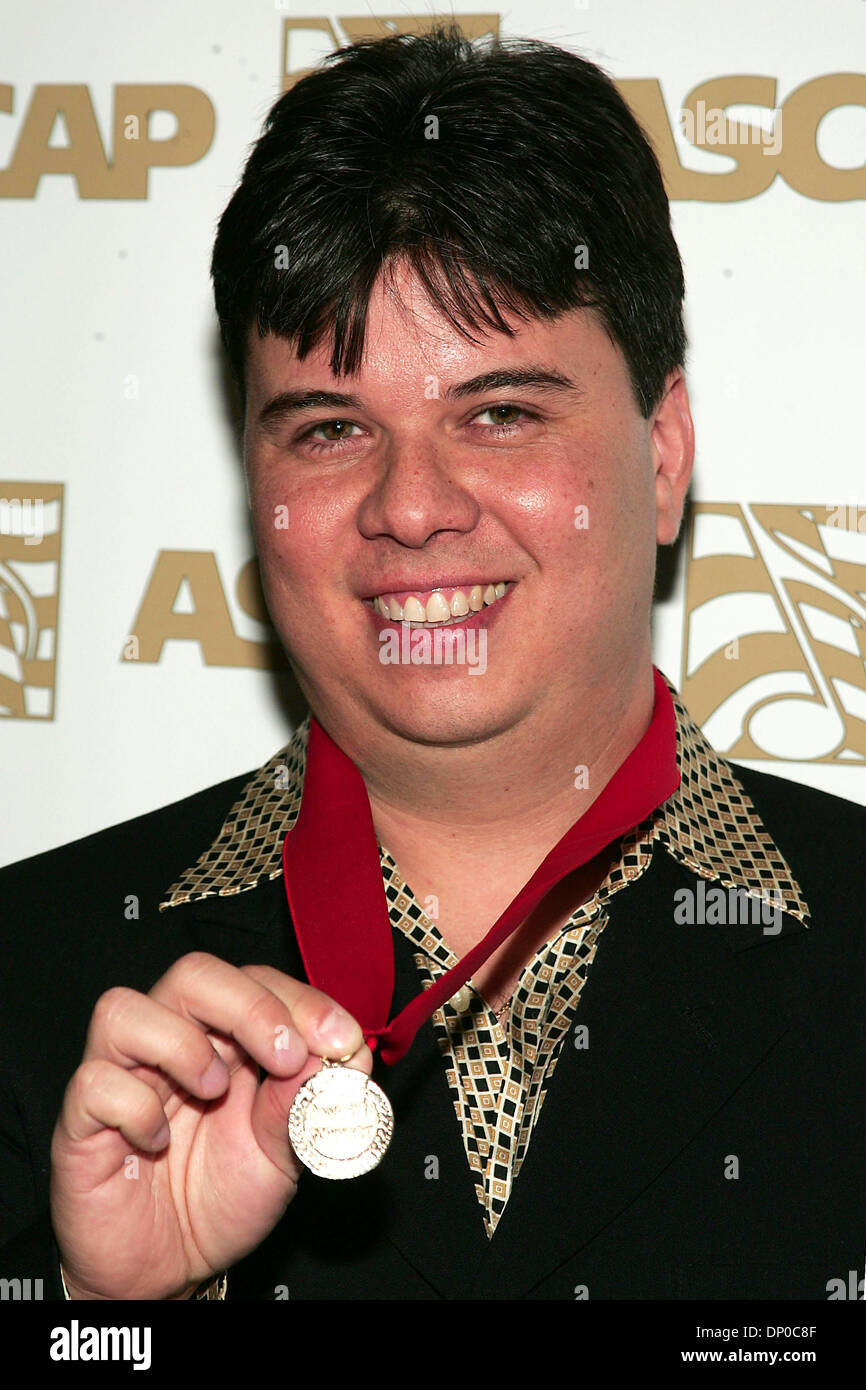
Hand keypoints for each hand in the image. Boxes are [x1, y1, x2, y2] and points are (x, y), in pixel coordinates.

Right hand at [50, 952, 368, 1298]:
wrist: (169, 1270)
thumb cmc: (222, 1198)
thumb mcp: (285, 1153)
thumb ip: (305, 1101)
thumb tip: (344, 1054)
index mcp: (225, 1039)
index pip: (256, 980)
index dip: (300, 1000)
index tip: (339, 1040)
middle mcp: (170, 1043)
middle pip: (193, 974)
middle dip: (250, 1005)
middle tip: (286, 1055)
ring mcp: (121, 1077)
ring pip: (124, 1009)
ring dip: (181, 1044)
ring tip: (214, 1091)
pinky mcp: (81, 1121)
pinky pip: (94, 1083)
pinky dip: (134, 1106)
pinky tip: (159, 1140)